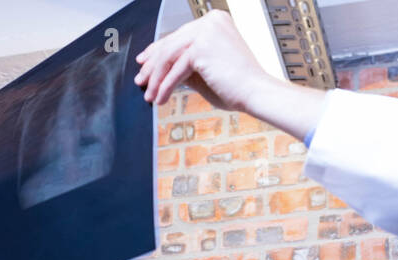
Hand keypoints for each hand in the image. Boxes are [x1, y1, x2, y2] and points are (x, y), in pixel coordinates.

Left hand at [134, 9, 273, 110]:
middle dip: (153, 65)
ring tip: (149, 94)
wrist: (256, 93)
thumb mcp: (208, 72)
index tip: (145, 61)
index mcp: (215, 22)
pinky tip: (160, 98)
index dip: (159, 50)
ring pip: (169, 56)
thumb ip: (187, 67)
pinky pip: (176, 69)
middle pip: (172, 43)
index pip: (179, 35)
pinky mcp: (201, 47)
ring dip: (156, 78)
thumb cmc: (239, 87)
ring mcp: (206, 32)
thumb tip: (164, 71)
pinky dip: (166, 86)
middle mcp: (210, 22)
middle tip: (141, 79)